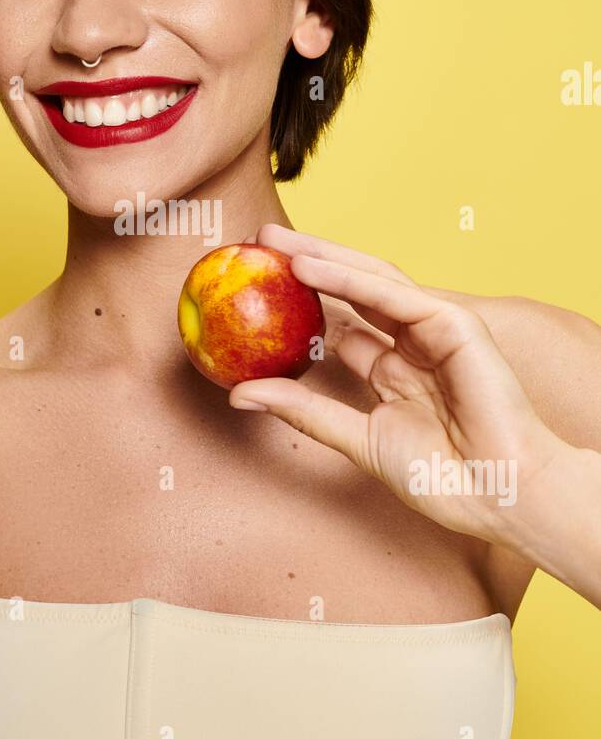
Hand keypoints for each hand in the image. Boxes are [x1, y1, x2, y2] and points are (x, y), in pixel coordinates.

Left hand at [229, 223, 571, 543]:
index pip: (339, 324)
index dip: (298, 305)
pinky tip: (310, 267)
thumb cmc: (442, 478)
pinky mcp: (454, 325)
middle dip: (306, 264)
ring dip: (322, 257)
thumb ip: (303, 411)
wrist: (499, 495)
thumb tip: (239, 393)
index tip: (253, 290)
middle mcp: (410, 344)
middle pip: (350, 291)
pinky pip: (396, 297)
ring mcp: (433, 330)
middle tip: (259, 244)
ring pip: (370, 282)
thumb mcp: (356, 439)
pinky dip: (351, 279)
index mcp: (392, 371)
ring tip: (275, 243)